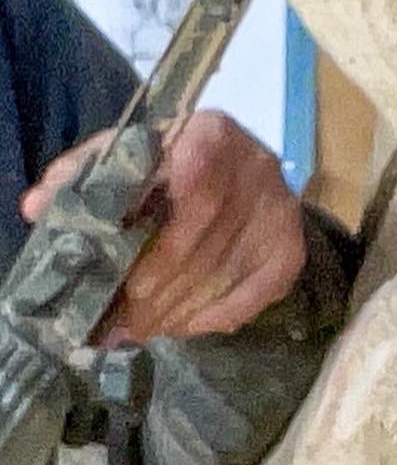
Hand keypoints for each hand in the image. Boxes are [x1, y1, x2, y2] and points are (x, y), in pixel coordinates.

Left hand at [21, 110, 306, 340]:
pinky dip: (214, 317)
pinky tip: (181, 325)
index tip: (127, 283)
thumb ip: (82, 177)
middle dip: (158, 290)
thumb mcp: (126, 158)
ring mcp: (278, 208)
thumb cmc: (167, 166)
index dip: (162, 243)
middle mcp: (255, 165)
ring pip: (225, 273)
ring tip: (138, 331)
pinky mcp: (290, 246)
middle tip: (120, 325)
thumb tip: (38, 208)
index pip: (195, 182)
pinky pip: (254, 295)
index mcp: (210, 132)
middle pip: (207, 240)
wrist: (236, 173)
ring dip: (178, 311)